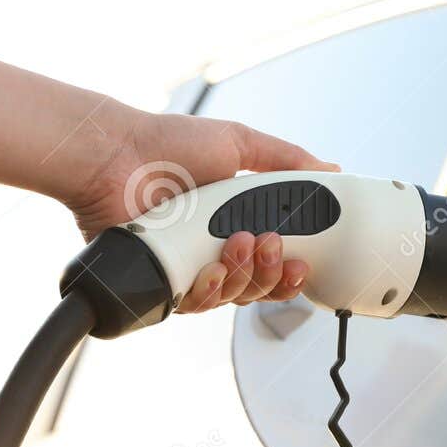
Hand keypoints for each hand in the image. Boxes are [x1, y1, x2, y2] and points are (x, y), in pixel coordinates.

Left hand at [65, 110, 338, 312]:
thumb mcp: (238, 143)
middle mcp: (214, 251)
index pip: (274, 263)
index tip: (302, 263)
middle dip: (272, 273)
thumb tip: (331, 169)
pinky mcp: (162, 283)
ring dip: (244, 275)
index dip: (291, 272)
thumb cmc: (164, 144)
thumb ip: (287, 160)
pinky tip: (210, 267)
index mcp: (236, 224)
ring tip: (238, 243)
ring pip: (233, 297)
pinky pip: (196, 304)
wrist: (114, 155)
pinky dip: (209, 290)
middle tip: (269, 245)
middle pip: (259, 287)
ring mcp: (188, 269)